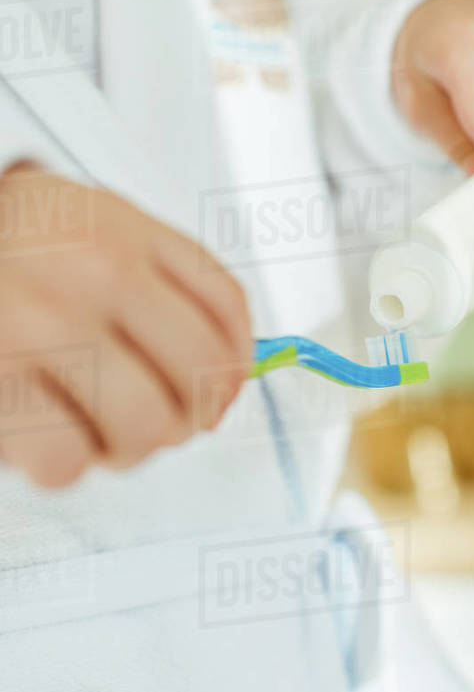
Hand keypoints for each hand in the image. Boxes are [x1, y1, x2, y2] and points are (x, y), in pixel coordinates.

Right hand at [0, 164, 251, 486]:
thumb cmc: (10, 251)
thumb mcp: (91, 229)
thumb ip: (162, 284)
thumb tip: (227, 379)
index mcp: (124, 231)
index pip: (224, 308)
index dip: (233, 368)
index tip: (218, 392)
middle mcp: (92, 271)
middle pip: (198, 373)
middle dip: (187, 412)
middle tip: (155, 417)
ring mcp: (40, 325)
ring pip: (144, 424)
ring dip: (130, 445)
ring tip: (97, 430)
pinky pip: (67, 459)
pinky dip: (65, 462)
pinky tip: (46, 435)